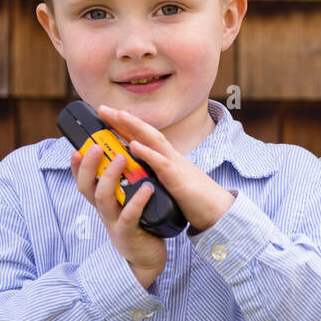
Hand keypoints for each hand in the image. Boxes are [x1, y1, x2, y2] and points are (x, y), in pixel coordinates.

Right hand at [70, 143, 165, 288]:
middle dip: (89, 166)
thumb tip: (126, 158)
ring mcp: (114, 223)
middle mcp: (105, 211)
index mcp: (103, 203)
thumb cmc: (139, 227)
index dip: (77, 167)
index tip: (76, 149)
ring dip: (110, 176)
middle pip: (87, 187)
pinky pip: (130, 215)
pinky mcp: (129, 234)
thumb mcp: (125, 205)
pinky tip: (146, 188)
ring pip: (104, 198)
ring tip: (121, 158)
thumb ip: (123, 187)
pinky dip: (137, 201)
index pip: (83, 182)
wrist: (146, 260)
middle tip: (97, 146)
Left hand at [96, 105, 236, 232]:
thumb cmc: (195, 200)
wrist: (218, 212)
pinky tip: (134, 145)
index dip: (124, 126)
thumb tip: (141, 174)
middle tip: (102, 108)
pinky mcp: (179, 180)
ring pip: (155, 141)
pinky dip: (148, 153)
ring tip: (119, 115)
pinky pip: (162, 163)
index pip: (143, 137)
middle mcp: (171, 158)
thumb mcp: (170, 185)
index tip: (106, 115)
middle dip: (124, 120)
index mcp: (167, 160)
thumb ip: (156, 177)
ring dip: (136, 127)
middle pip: (146, 132)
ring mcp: (176, 166)